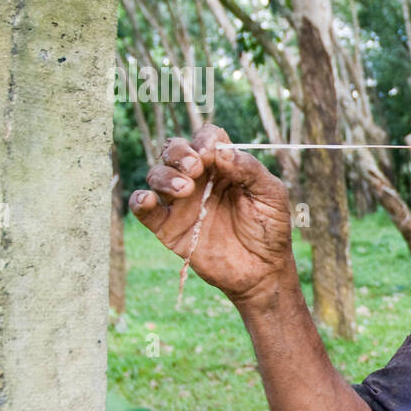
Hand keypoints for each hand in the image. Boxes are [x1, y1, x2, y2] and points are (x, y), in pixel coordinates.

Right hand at [130, 124, 294, 302]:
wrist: (262, 271)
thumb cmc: (270, 229)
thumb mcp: (271, 195)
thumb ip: (249, 169)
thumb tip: (221, 151)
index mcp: (224, 167)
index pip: (206, 138)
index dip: (204, 139)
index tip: (210, 153)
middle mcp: (199, 180)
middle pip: (174, 149)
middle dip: (179, 153)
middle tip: (195, 170)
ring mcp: (181, 203)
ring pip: (156, 175)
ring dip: (164, 176)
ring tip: (185, 190)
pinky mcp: (168, 227)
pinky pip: (143, 208)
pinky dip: (139, 200)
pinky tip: (149, 201)